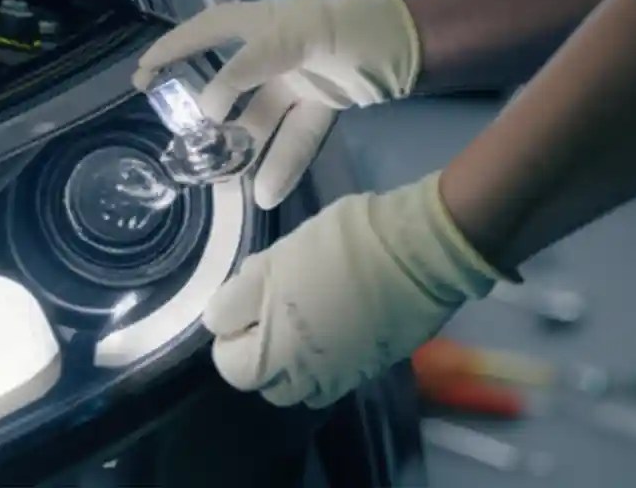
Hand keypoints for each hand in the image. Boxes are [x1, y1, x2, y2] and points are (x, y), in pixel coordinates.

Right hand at [133, 0, 420, 207]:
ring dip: (246, 148)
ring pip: (263, 117)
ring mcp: (302, 78)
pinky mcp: (326, 103)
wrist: (418, 45)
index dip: (175, 47)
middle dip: (209, 112)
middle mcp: (279, 49)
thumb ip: (253, 63)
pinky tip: (266, 192)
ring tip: (224, 179)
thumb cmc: (357, 27)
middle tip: (185, 140)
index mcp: (268, 21)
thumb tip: (211, 104)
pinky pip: (297, 136)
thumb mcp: (302, 36)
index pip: (209, 30)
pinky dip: (283, 162)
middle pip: (232, 82)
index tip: (144, 74)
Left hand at [201, 173, 505, 407]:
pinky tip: (329, 326)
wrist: (418, 251)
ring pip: (296, 388)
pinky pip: (331, 379)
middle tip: (265, 312)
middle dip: (255, 354)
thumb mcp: (272, 261)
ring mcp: (340, 378)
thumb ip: (238, 298)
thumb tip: (217, 320)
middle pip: (261, 383)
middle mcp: (305, 379)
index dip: (229, 333)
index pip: (228, 363)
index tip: (241, 305)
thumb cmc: (336, 248)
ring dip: (287, 364)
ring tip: (296, 323)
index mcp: (274, 353)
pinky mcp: (370, 370)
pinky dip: (320, 363)